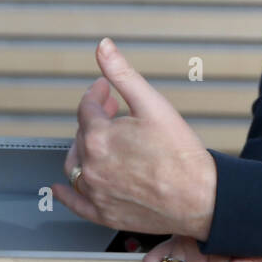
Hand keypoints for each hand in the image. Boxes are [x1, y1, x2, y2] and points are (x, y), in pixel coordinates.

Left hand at [51, 37, 217, 238]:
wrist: (201, 197)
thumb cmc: (181, 154)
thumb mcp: (152, 103)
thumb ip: (122, 74)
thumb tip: (103, 47)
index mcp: (98, 137)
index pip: (86, 108)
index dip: (96, 94)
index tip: (105, 90)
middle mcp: (91, 166)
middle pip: (82, 135)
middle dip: (95, 118)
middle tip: (112, 110)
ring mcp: (96, 192)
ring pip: (75, 165)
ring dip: (83, 148)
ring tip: (99, 141)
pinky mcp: (104, 214)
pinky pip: (76, 204)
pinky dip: (66, 194)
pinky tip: (60, 188)